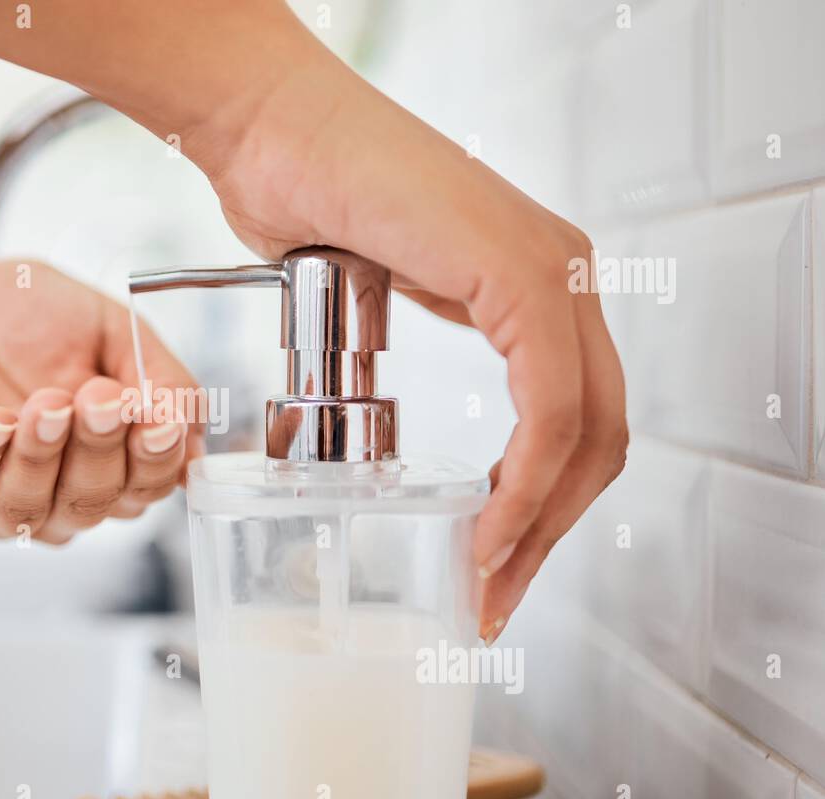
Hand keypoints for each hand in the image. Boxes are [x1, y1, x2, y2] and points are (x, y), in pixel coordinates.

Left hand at [0, 255, 202, 543]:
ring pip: (29, 510)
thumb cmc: (32, 315)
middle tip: (95, 398)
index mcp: (112, 461)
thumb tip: (186, 426)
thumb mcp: (111, 329)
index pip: (147, 486)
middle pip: (93, 502)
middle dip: (97, 451)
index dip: (155, 460)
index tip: (156, 420)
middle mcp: (60, 493)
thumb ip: (158, 375)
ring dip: (40, 458)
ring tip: (43, 403)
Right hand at [192, 51, 626, 641]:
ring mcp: (547, 269)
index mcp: (535, 281)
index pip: (577, 420)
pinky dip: (525, 481)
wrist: (269, 135)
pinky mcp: (516, 271)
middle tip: (492, 595)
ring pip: (586, 431)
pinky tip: (485, 523)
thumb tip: (398, 396)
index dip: (544, 507)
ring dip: (538, 522)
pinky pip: (549, 406)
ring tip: (483, 578)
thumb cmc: (302, 202)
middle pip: (597, 438)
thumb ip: (420, 337)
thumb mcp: (378, 294)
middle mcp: (559, 274)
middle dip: (547, 533)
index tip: (492, 568)